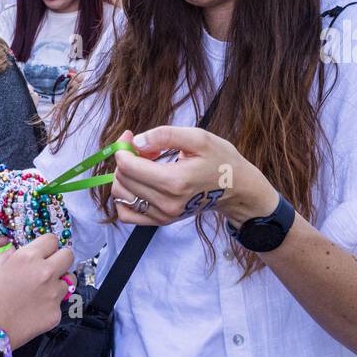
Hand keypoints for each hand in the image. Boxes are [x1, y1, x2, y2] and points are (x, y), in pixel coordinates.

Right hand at [0, 234, 73, 349]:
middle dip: (59, 259)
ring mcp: (53, 294)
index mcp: (28, 258)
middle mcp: (45, 273)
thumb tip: (19, 251)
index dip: (46, 245)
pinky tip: (36, 308)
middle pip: (68, 256)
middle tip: (48, 267)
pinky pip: (61, 302)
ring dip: (59, 281)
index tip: (42, 252)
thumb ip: (9, 255)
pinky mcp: (56, 313)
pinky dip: (51, 303)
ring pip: (69, 280)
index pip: (52, 240)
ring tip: (43, 289)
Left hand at [111, 127, 275, 227]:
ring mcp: (163, 215)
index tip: (130, 136)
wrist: (235, 187)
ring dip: (125, 176)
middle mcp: (166, 202)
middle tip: (143, 149)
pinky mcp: (161, 221)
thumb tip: (136, 141)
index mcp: (175, 181)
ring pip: (120, 195)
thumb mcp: (198, 137)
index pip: (128, 167)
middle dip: (126, 159)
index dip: (123, 148)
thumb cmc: (219, 159)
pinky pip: (126, 214)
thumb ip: (164, 135)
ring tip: (144, 166)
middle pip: (122, 179)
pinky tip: (138, 184)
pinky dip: (124, 197)